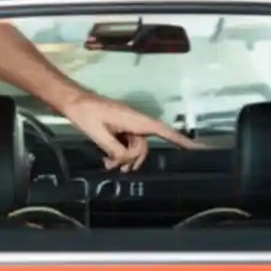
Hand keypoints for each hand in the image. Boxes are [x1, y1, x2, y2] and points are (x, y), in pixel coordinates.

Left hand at [60, 91, 203, 171]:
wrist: (73, 101)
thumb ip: (116, 150)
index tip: (197, 148)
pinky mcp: (119, 127)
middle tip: (118, 169)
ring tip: (108, 166)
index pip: (162, 131)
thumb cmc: (85, 114)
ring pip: (134, 147)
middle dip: (133, 159)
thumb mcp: (99, 135)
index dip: (180, 140)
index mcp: (134, 120)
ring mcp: (127, 124)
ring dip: (123, 158)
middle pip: (144, 145)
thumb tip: (126, 161)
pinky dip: (118, 153)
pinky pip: (125, 143)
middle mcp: (134, 122)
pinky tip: (106, 160)